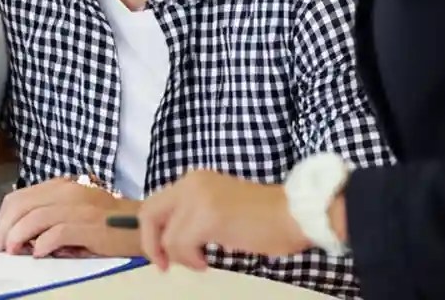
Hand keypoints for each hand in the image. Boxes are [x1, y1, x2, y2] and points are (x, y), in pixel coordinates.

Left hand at [0, 177, 142, 257]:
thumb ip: (52, 213)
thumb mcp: (76, 209)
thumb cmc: (110, 221)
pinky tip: (38, 253)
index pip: (21, 196)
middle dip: (5, 228)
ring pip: (36, 217)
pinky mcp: (91, 225)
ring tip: (13, 250)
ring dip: (18, 236)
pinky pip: (58, 232)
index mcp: (63, 187)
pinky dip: (43, 244)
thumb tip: (22, 232)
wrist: (144, 224)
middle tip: (0, 247)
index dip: (5, 217)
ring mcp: (80, 207)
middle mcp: (69, 192)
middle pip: (23, 205)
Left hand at [138, 170, 310, 271]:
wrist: (295, 214)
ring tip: (202, 261)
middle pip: (149, 214)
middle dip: (151, 243)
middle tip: (165, 264)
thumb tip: (170, 239)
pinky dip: (190, 259)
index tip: (161, 253)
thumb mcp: (219, 208)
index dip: (152, 231)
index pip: (156, 203)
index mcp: (194, 181)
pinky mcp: (207, 217)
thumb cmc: (265, 217)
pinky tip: (206, 262)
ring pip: (166, 236)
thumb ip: (194, 215)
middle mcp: (191, 184)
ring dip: (181, 257)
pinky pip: (181, 245)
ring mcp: (197, 199)